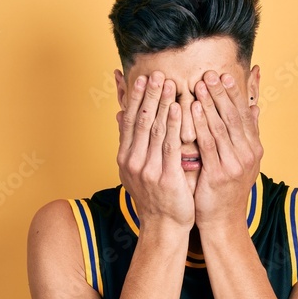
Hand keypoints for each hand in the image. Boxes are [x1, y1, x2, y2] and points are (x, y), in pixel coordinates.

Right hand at [116, 70, 194, 231]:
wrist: (164, 225)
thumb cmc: (155, 196)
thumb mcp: (135, 168)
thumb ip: (130, 141)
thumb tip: (119, 113)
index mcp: (125, 157)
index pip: (128, 121)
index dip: (134, 98)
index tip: (139, 77)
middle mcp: (133, 161)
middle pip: (140, 121)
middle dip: (148, 95)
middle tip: (155, 73)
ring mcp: (148, 169)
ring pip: (155, 129)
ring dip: (161, 104)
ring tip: (168, 83)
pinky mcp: (166, 176)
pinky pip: (170, 145)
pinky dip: (173, 125)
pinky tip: (178, 108)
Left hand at [190, 70, 262, 231]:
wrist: (223, 219)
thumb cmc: (228, 188)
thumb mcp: (244, 160)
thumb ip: (249, 133)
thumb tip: (256, 107)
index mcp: (254, 148)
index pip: (244, 114)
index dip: (234, 94)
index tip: (224, 75)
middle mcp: (248, 154)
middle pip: (233, 116)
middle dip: (221, 93)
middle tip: (209, 74)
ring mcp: (235, 164)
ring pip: (221, 127)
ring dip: (209, 104)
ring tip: (199, 85)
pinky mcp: (219, 173)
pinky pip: (208, 143)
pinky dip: (200, 124)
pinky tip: (192, 110)